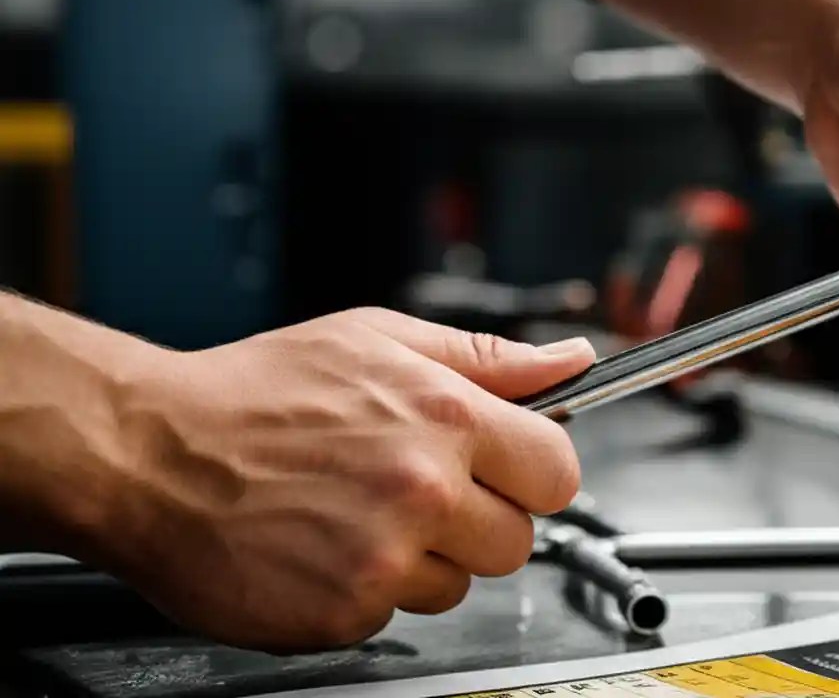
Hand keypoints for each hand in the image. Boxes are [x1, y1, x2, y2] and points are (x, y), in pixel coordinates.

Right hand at [98, 309, 593, 652]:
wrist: (148, 453)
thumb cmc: (255, 393)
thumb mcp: (378, 341)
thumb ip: (489, 359)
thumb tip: (572, 360)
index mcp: (445, 418)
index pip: (558, 471)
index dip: (534, 471)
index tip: (508, 470)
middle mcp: (424, 490)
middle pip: (517, 540)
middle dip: (477, 520)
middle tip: (414, 491)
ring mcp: (384, 559)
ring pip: (459, 584)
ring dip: (421, 558)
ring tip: (354, 514)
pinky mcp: (345, 613)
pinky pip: (396, 614)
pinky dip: (367, 590)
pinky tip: (323, 547)